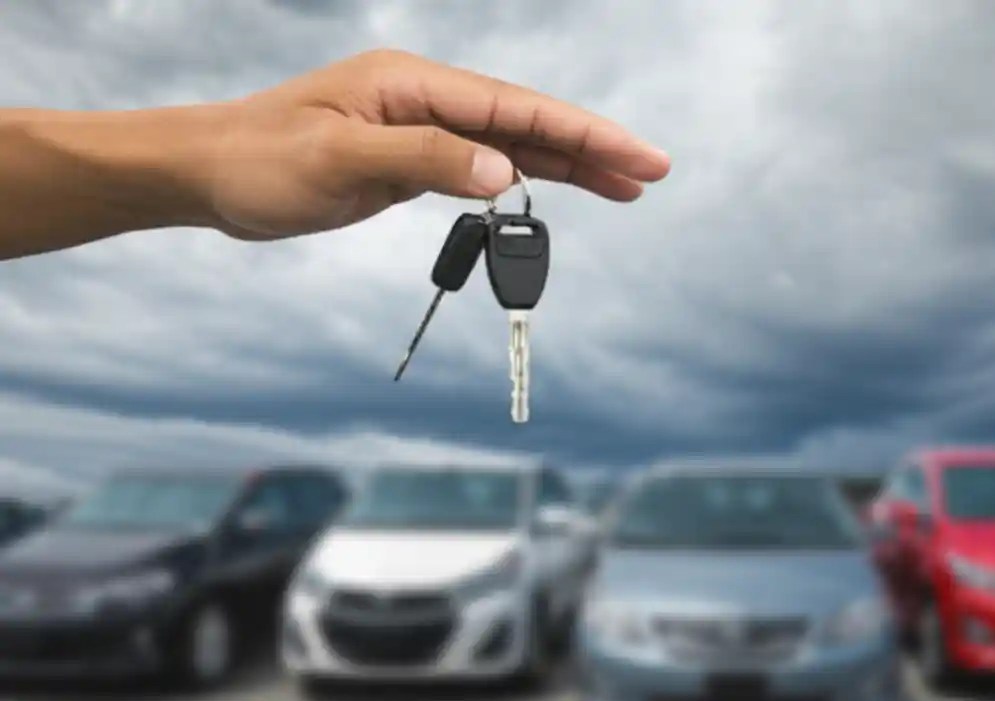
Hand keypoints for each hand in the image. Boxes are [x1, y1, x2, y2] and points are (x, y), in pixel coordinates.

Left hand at [204, 50, 670, 239]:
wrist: (208, 174)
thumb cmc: (260, 160)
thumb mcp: (339, 161)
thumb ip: (426, 160)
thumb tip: (506, 171)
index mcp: (413, 84)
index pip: (517, 108)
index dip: (584, 133)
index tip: (639, 156)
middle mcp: (424, 98)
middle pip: (528, 121)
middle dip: (594, 147)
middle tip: (655, 172)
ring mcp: (420, 127)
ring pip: (512, 144)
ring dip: (569, 166)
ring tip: (628, 188)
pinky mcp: (410, 158)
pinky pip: (483, 165)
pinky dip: (525, 179)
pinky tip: (554, 190)